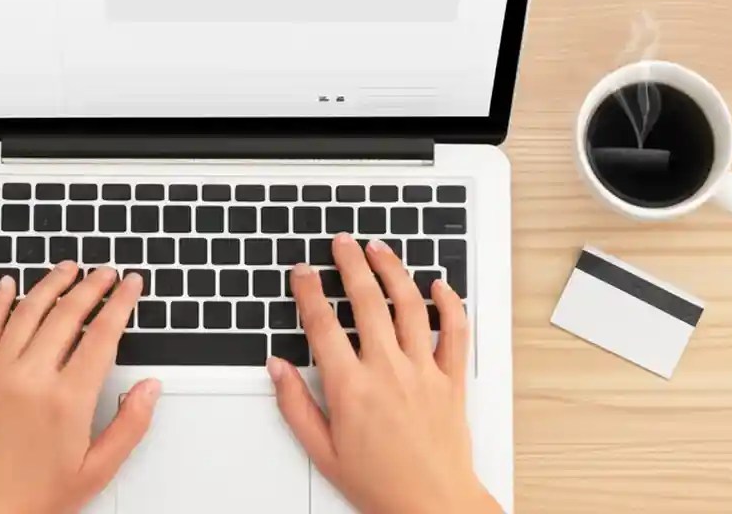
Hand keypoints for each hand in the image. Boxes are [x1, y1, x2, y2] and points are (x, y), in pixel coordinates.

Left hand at [0, 263, 159, 513]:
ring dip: (51, 284)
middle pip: (67, 313)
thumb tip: (149, 388)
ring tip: (68, 267)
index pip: (102, 334)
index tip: (132, 285)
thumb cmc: (37, 497)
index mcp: (67, 400)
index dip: (121, 303)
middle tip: (106, 272)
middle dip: (92, 286)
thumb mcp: (98, 468)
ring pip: (28, 312)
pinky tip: (8, 285)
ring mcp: (0, 375)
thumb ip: (130, 425)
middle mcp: (31, 379)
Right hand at [267, 234, 500, 513]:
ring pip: (409, 305)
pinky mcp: (451, 380)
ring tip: (379, 249)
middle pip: (367, 301)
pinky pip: (454, 332)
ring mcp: (423, 372)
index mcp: (351, 388)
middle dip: (349, 264)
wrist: (432, 505)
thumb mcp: (322, 451)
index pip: (323, 325)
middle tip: (340, 244)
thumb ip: (295, 405)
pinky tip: (439, 285)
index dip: (308, 291)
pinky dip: (449, 303)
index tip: (302, 272)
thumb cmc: (379, 484)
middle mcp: (388, 372)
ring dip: (393, 270)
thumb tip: (277, 368)